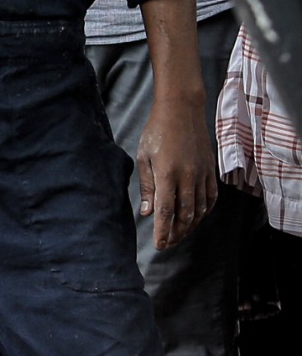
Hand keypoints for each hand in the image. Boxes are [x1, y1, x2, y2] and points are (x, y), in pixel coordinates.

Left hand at [137, 100, 216, 248]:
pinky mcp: (211, 170)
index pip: (166, 211)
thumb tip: (146, 212)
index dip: (163, 231)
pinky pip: (211, 197)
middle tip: (168, 245)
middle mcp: (188, 176)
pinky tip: (196, 218)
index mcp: (167, 174)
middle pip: (185, 214)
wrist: (182, 111)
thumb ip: (146, 186)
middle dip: (176, 233)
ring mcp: (202, 174)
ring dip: (190, 226)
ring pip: (199, 208)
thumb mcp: (144, 157)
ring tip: (179, 236)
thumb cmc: (157, 132)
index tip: (159, 245)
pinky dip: (204, 211)